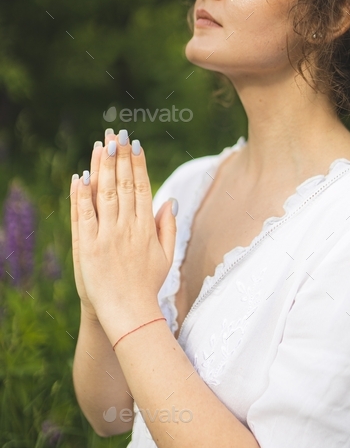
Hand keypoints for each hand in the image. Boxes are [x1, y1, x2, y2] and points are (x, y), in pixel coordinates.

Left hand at [71, 130, 177, 343]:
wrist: (129, 312)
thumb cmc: (148, 285)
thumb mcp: (166, 256)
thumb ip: (168, 227)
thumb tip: (170, 201)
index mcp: (146, 227)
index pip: (142, 187)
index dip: (138, 164)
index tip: (136, 144)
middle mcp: (128, 227)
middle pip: (123, 184)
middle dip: (120, 157)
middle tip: (117, 134)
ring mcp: (107, 236)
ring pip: (105, 194)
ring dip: (103, 167)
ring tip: (102, 145)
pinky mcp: (89, 247)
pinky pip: (84, 216)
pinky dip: (82, 195)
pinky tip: (80, 177)